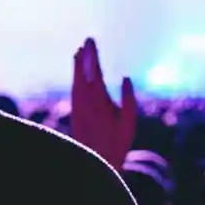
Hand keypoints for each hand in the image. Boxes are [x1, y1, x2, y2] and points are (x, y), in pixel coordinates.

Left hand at [70, 38, 137, 170]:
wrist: (94, 163)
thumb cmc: (116, 143)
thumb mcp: (129, 122)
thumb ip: (129, 100)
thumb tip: (126, 79)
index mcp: (98, 101)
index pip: (93, 72)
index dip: (91, 55)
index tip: (90, 42)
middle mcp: (85, 101)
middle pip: (82, 73)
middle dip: (84, 56)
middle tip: (86, 41)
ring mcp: (78, 107)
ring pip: (76, 80)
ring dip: (78, 65)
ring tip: (80, 51)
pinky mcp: (76, 112)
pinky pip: (75, 88)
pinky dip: (76, 77)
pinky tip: (78, 73)